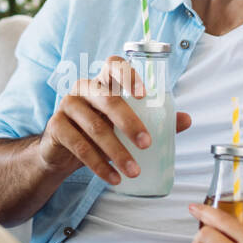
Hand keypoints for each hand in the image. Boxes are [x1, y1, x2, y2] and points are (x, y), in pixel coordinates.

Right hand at [37, 54, 190, 185]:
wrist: (61, 152)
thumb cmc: (97, 131)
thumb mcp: (123, 124)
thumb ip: (153, 120)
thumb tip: (186, 119)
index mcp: (103, 82)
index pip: (114, 65)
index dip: (129, 75)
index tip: (144, 95)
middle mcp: (84, 88)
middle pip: (109, 100)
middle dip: (130, 123)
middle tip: (147, 144)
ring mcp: (67, 105)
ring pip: (96, 128)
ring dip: (117, 152)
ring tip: (134, 171)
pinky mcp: (56, 126)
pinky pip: (80, 146)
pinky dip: (99, 165)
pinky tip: (113, 177)